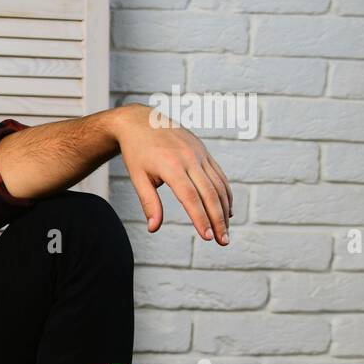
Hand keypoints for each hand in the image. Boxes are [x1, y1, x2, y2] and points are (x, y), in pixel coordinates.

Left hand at [112, 104, 232, 244]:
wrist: (141, 121)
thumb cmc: (136, 152)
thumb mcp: (138, 177)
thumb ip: (149, 202)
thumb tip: (154, 228)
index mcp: (172, 166)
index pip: (191, 197)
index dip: (200, 218)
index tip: (207, 238)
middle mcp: (190, 159)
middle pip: (209, 194)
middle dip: (218, 220)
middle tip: (223, 242)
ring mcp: (200, 154)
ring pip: (219, 185)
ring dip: (225, 210)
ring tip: (225, 232)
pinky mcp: (204, 152)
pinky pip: (219, 176)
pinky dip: (225, 194)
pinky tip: (226, 211)